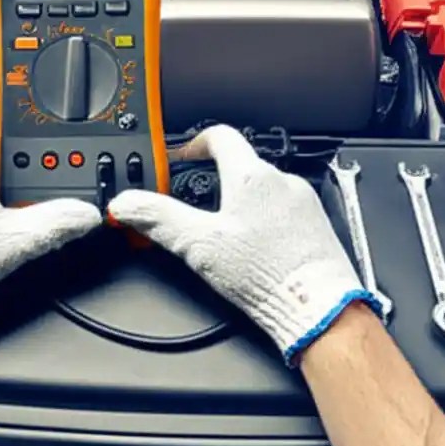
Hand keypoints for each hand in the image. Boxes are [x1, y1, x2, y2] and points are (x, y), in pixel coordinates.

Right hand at [108, 125, 381, 364]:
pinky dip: (265, 224)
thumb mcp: (198, 245)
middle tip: (194, 206)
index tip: (181, 158)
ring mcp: (304, 204)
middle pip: (241, 166)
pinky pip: (284, 213)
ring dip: (241, 205)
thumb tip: (126, 204)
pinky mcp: (317, 228)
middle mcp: (282, 182)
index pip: (220, 136)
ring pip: (263, 192)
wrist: (318, 309)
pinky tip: (255, 252)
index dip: (194, 143)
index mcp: (252, 176)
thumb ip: (158, 219)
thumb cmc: (267, 276)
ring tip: (225, 236)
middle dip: (214, 183)